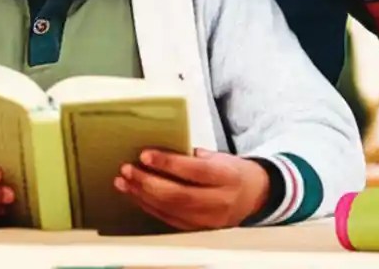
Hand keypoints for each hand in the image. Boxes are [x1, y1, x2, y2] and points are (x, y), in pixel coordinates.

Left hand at [114, 148, 269, 230]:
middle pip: (178, 195)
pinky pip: (169, 219)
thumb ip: (192, 155)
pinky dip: (149, 206)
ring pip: (170, 210)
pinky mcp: (199, 229)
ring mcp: (209, 219)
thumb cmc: (232, 171)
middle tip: (128, 169)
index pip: (195, 171)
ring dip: (142, 195)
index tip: (145, 154)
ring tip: (124, 181)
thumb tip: (160, 150)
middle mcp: (219, 201)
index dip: (168, 163)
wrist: (255, 197)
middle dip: (148, 182)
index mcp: (227, 176)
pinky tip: (136, 195)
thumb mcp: (219, 156)